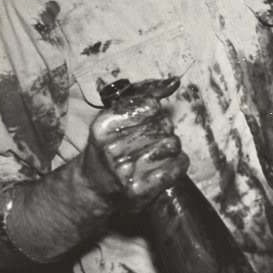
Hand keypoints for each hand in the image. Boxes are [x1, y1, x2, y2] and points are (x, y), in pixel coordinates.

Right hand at [81, 76, 188, 208]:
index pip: (151, 105)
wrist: (94, 186)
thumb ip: (144, 94)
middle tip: (149, 139)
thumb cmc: (109, 144)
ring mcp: (125, 172)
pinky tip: (166, 165)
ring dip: (170, 147)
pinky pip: (177, 166)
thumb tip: (174, 82)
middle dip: (162, 129)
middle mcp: (111, 148)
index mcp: (104, 125)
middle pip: (164, 125)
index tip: (145, 119)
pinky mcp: (140, 190)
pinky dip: (178, 163)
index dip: (153, 111)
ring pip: (172, 144)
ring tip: (156, 153)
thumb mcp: (116, 115)